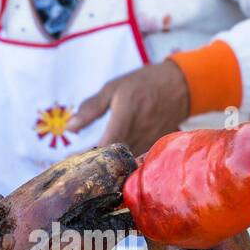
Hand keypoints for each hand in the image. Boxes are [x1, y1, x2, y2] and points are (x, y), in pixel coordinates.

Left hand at [68, 60, 189, 155]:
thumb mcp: (113, 89)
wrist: (180, 86)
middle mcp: (137, 136)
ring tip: (95, 163)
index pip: (101, 149)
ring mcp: (149, 145)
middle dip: (94, 164)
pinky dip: (124, 163)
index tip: (71, 160)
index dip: (84, 158)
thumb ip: (90, 109)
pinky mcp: (156, 149)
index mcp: (124, 120)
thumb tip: (69, 128)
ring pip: (124, 164)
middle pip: (111, 161)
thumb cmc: (143, 84)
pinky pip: (137, 161)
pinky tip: (116, 160)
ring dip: (109, 165)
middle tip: (79, 165)